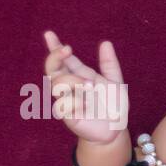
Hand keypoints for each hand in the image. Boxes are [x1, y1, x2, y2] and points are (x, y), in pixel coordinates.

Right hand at [43, 29, 128, 144]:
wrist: (116, 131)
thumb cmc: (113, 107)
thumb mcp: (116, 83)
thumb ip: (110, 65)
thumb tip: (105, 43)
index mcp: (80, 76)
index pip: (64, 60)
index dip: (55, 47)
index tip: (49, 34)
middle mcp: (70, 87)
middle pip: (52, 69)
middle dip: (55, 57)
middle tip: (67, 49)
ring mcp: (67, 101)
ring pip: (57, 85)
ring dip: (72, 81)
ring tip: (89, 85)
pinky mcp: (68, 116)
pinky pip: (62, 105)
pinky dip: (74, 102)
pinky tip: (85, 105)